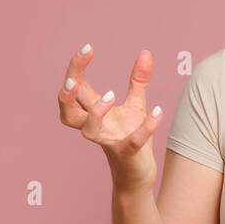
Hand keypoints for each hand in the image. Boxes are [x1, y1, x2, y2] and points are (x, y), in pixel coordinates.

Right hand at [57, 45, 162, 192]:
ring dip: (96, 112)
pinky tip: (158, 110)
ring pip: (88, 130)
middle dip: (66, 93)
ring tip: (111, 94)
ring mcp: (109, 142)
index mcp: (93, 112)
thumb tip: (145, 52)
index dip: (76, 68)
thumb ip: (138, 80)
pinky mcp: (127, 154)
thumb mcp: (135, 105)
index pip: (75, 88)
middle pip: (67, 111)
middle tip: (74, 79)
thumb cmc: (129, 137)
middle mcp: (95, 127)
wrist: (137, 175)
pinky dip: (145, 127)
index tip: (88, 48)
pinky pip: (132, 141)